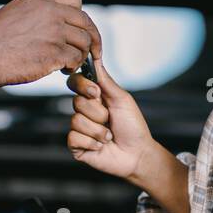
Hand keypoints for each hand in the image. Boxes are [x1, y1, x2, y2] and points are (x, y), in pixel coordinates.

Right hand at [0, 0, 102, 86]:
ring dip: (80, 55)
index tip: (80, 29)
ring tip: (68, 64)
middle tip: (92, 51)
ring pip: (84, 41)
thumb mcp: (17, 12)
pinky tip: (62, 70)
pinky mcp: (55, 52)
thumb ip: (39, 11)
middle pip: (86, 21)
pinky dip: (73, 67)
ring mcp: (54, 31)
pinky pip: (76, 59)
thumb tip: (60, 19)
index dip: (80, 17)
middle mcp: (50, 11)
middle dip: (91, 38)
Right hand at [65, 58, 154, 179]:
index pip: (75, 82)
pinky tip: (101, 146)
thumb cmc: (133, 126)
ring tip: (109, 136)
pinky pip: (74, 138)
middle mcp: (84, 112)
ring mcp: (79, 129)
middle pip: (77, 102)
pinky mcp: (76, 146)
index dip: (83, 86)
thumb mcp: (122, 99)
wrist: (138, 154)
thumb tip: (96, 58)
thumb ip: (106, 81)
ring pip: (76, 121)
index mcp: (94, 98)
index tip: (97, 93)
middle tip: (110, 120)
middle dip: (99, 113)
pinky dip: (92, 143)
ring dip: (98, 131)